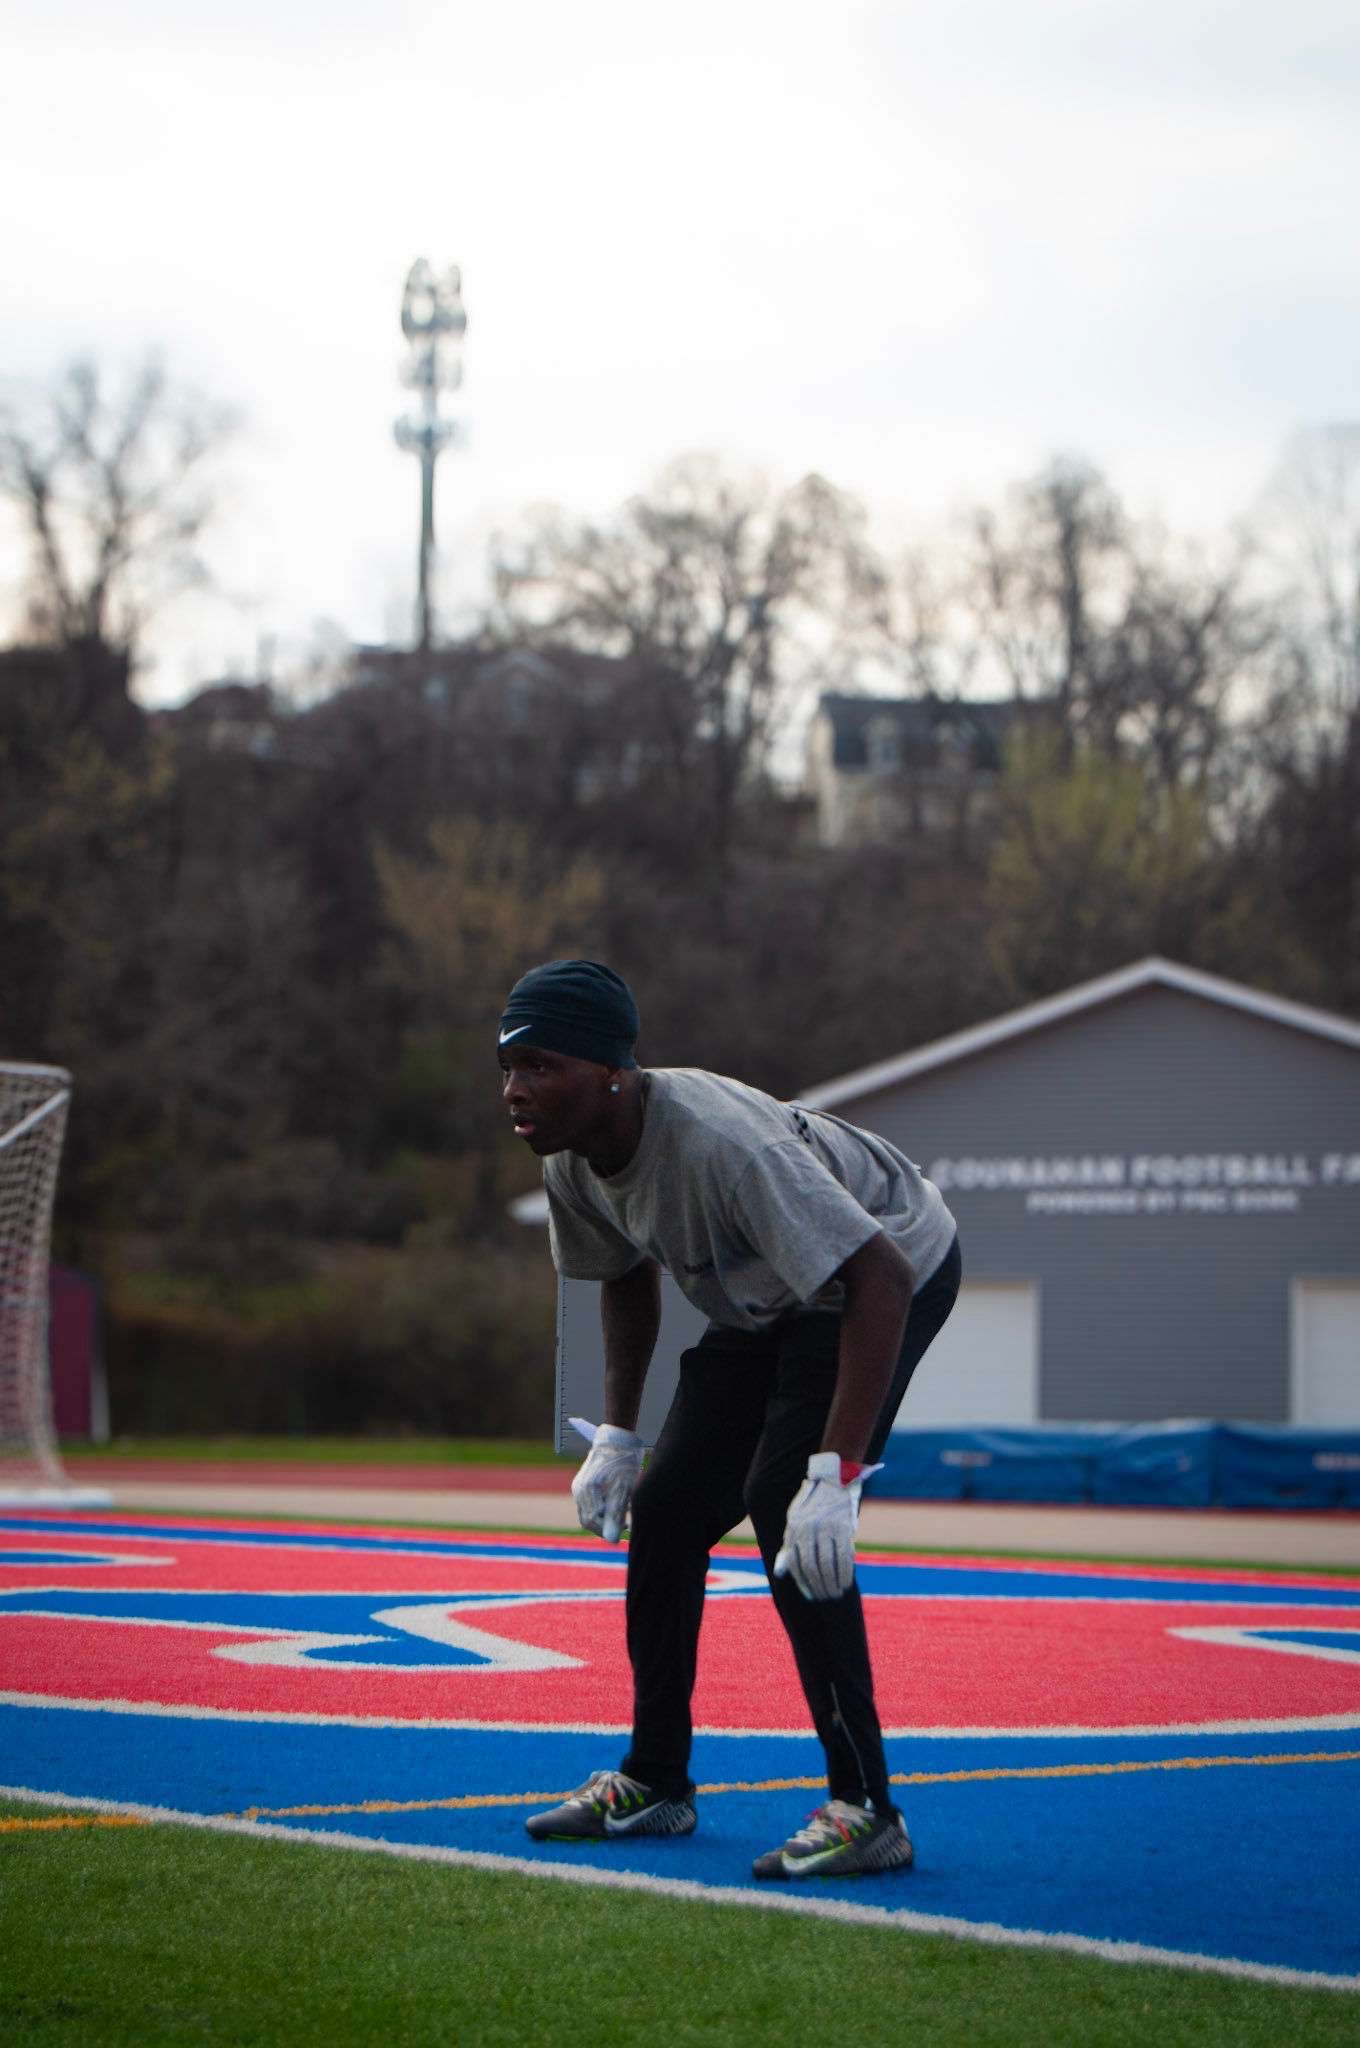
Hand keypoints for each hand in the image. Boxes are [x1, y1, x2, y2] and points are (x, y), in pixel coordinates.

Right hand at [570, 1421, 644, 1542]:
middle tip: (626, 1524)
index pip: (591, 1522)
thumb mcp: (622, 1491)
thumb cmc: (623, 1463)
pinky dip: (602, 1507)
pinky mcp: (584, 1481)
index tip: (624, 1531)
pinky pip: (590, 1502)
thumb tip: (612, 1540)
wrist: (618, 1438)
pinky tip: (617, 1502)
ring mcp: (580, 1485)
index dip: (607, 1530)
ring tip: (624, 1513)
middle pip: (588, 1518)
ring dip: (605, 1516)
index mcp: (585, 1490)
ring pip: (589, 1510)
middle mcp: (578, 1489)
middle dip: (606, 1524)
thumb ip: (615, 1516)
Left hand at [773, 1452, 879, 1600]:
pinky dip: (845, 1574)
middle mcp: (808, 1529)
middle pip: (812, 1566)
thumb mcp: (794, 1521)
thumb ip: (788, 1546)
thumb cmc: (812, 1506)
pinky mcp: (843, 1528)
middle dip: (819, 1586)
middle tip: (825, 1598)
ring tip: (835, 1594)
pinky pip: (844, 1557)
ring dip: (832, 1584)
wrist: (833, 1481)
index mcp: (793, 1528)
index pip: (795, 1563)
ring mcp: (826, 1528)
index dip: (803, 1583)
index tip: (811, 1596)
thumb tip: (779, 1572)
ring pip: (828, 1564)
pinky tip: (846, 1583)